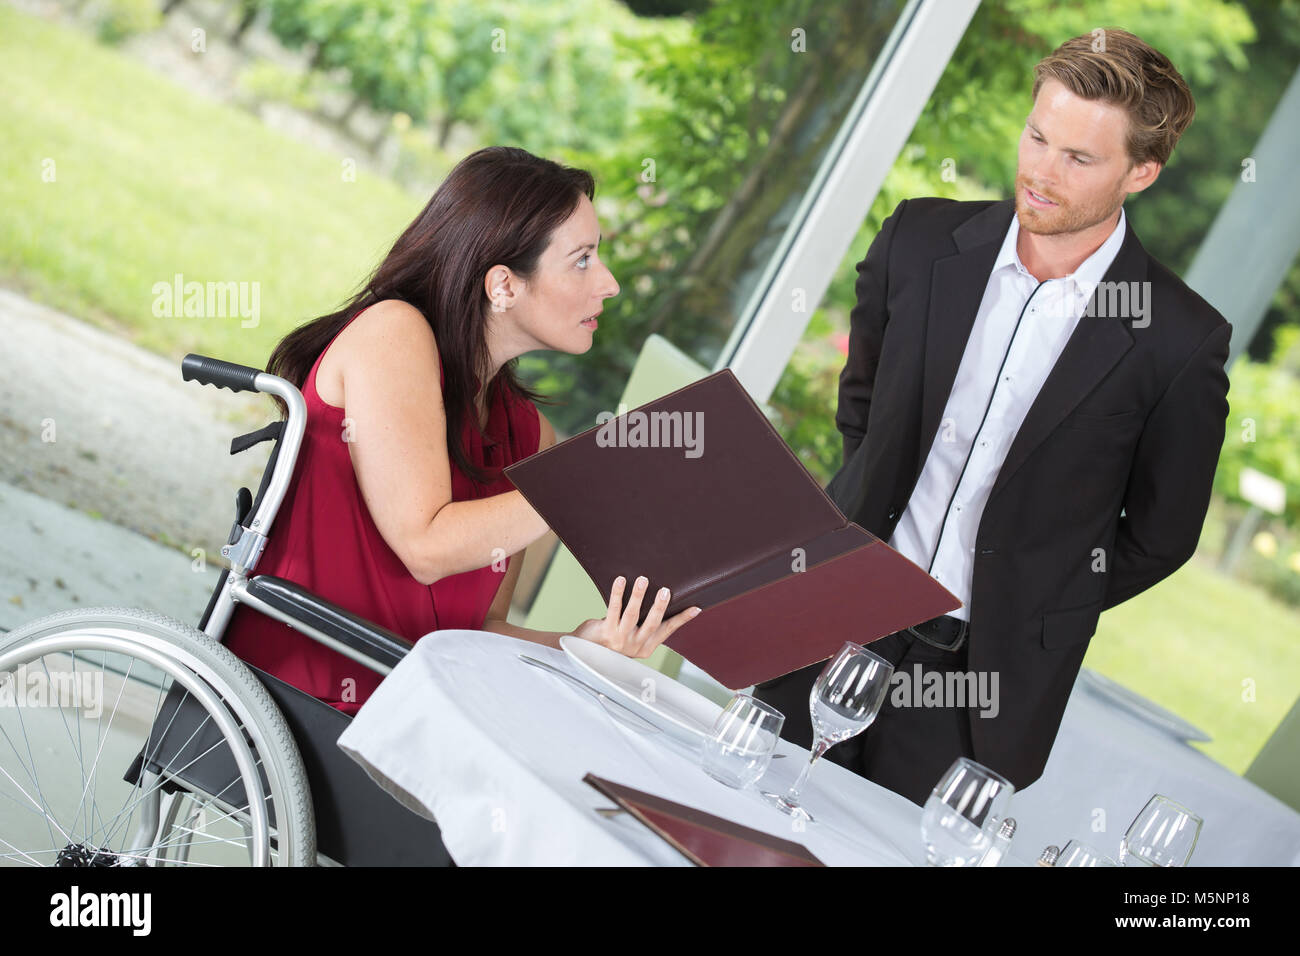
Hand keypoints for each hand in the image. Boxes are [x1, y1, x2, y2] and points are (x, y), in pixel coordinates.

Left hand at [572, 575, 700, 658]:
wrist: (587, 651)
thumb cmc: (613, 639)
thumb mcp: (633, 637)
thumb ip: (646, 625)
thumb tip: (662, 600)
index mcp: (646, 647)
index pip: (667, 630)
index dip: (681, 619)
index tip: (696, 608)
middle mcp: (635, 646)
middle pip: (651, 623)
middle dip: (660, 606)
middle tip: (666, 591)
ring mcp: (620, 639)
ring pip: (632, 615)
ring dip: (638, 596)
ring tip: (643, 580)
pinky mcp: (606, 631)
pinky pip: (613, 609)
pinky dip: (618, 594)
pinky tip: (620, 581)